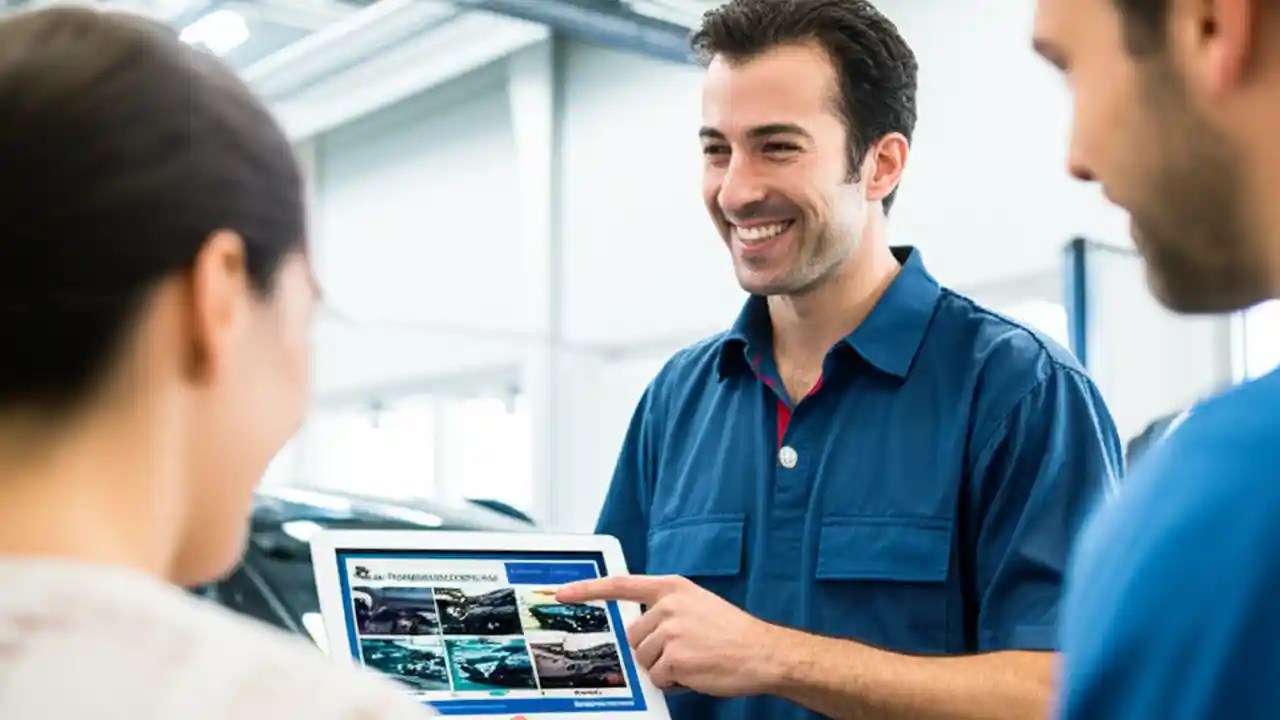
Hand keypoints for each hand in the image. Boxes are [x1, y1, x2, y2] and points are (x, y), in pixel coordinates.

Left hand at [556, 575, 784, 696]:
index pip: (620, 585)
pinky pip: (657, 679)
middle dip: (652, 651)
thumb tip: (636, 634)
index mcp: (673, 588)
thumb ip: (665, 612)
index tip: (561, 593)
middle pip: (633, 637)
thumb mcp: (698, 607)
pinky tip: (696, 672)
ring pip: (643, 660)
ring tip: (695, 660)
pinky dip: (673, 683)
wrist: (763, 652)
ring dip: (663, 668)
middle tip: (686, 651)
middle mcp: (668, 606)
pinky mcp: (674, 658)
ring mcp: (670, 632)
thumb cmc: (733, 633)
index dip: (587, 590)